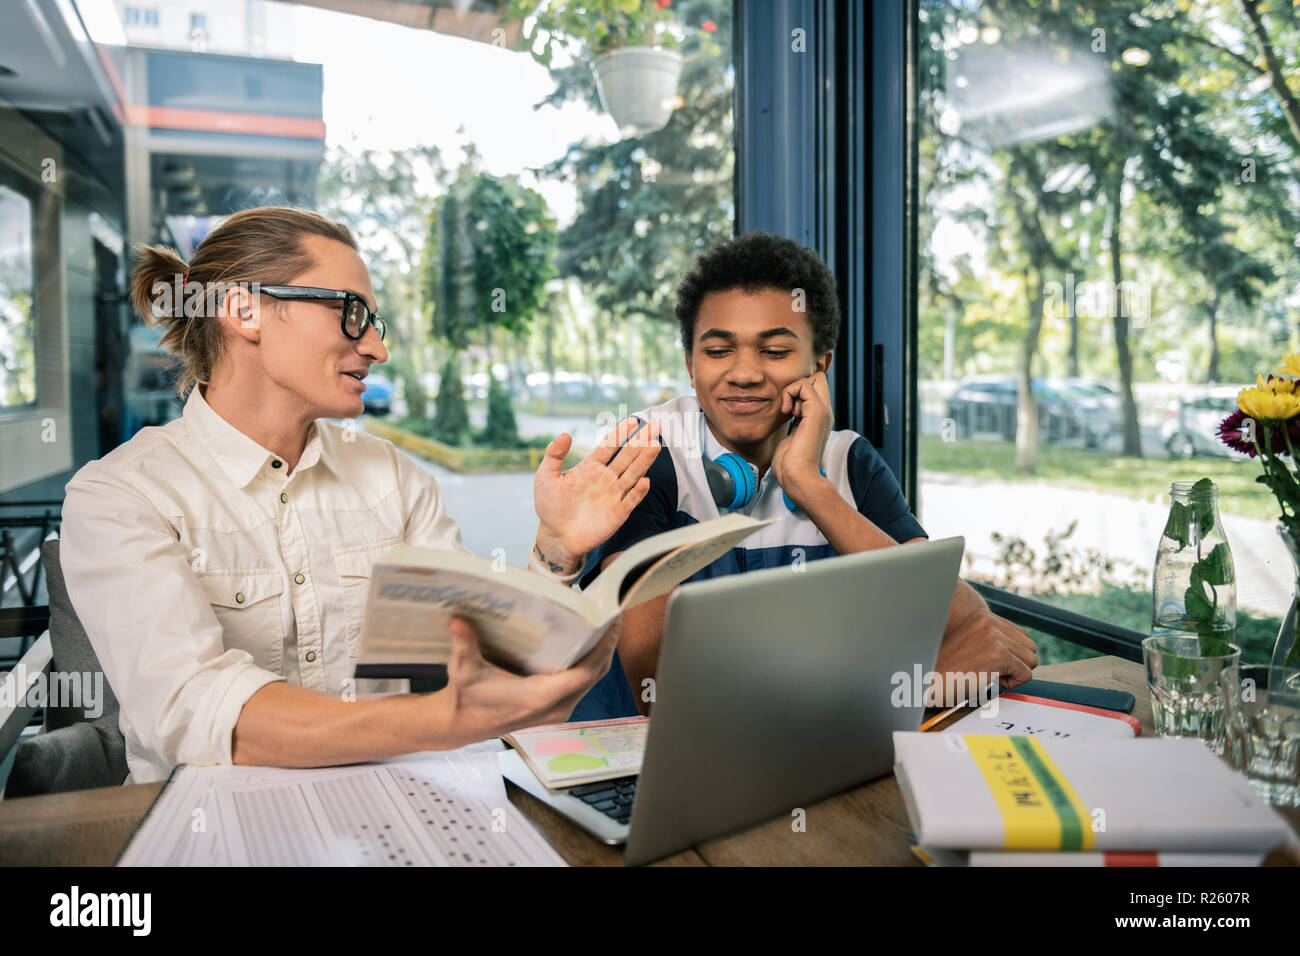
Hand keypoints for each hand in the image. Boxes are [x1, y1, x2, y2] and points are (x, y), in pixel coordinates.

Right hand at [440, 615, 620, 744]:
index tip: (611, 624)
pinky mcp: (555, 710)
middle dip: (607, 645)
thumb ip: (464, 644)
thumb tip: (458, 620)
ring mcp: (558, 711)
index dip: (602, 649)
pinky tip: (588, 643)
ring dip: (601, 654)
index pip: (584, 674)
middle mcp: (555, 708)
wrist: (462, 725)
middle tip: (612, 615)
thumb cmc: (466, 698)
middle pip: (595, 675)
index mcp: (539, 698)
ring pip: (591, 681)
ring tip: (604, 624)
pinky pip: (582, 685)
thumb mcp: (463, 670)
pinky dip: (590, 664)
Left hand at [533, 416, 661, 562]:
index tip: (631, 421)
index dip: (620, 433)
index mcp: (590, 467)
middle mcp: (606, 478)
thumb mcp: (545, 477)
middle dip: (640, 442)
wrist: (557, 537)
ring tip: (655, 445)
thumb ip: (553, 455)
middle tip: (654, 426)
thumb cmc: (550, 506)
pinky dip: (639, 491)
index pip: (609, 446)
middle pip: (626, 456)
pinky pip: (632, 499)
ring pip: (633, 474)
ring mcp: (614, 495)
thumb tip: (563, 434)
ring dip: (644, 460)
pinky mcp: (618, 513)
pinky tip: (644, 480)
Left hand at [770, 372, 832, 504]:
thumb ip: (795, 422)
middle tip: (790, 407)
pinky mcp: (816, 412)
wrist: (798, 476)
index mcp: (819, 418)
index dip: (800, 391)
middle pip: (818, 378)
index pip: (816, 388)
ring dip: (793, 389)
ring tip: (789, 410)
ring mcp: (823, 411)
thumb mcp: (792, 437)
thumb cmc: (790, 464)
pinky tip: (787, 411)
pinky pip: (803, 384)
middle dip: (799, 385)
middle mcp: (825, 412)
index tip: (789, 410)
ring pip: (812, 378)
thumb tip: (788, 411)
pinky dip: (790, 392)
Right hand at [930, 606, 1036, 705]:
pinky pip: (1026, 674)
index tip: (988, 661)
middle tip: (989, 669)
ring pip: (1031, 660)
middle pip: (1030, 646)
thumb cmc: (948, 669)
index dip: (1011, 654)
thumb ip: (995, 638)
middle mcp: (988, 622)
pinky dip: (1013, 684)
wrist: (929, 682)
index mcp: (982, 616)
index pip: (1021, 635)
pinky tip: (990, 680)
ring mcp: (994, 637)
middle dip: (1016, 663)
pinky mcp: (999, 655)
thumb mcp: (971, 643)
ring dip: (1014, 673)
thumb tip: (1028, 648)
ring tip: (989, 674)